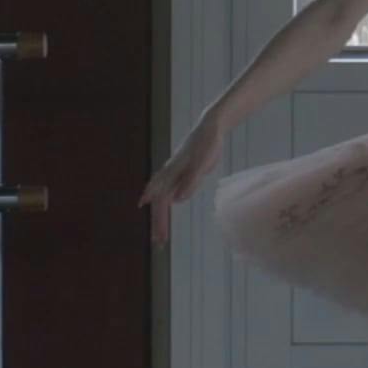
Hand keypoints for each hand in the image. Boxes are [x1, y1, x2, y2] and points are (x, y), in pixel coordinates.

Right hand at [140, 109, 225, 249]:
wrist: (211, 126)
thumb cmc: (208, 142)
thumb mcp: (202, 162)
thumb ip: (191, 180)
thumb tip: (177, 200)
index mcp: (173, 173)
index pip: (162, 199)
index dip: (158, 217)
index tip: (157, 233)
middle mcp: (170, 174)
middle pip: (160, 202)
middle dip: (158, 222)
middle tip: (158, 242)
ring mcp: (175, 172)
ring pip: (162, 196)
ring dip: (160, 214)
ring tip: (159, 231)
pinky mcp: (182, 171)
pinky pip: (168, 189)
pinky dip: (164, 199)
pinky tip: (168, 204)